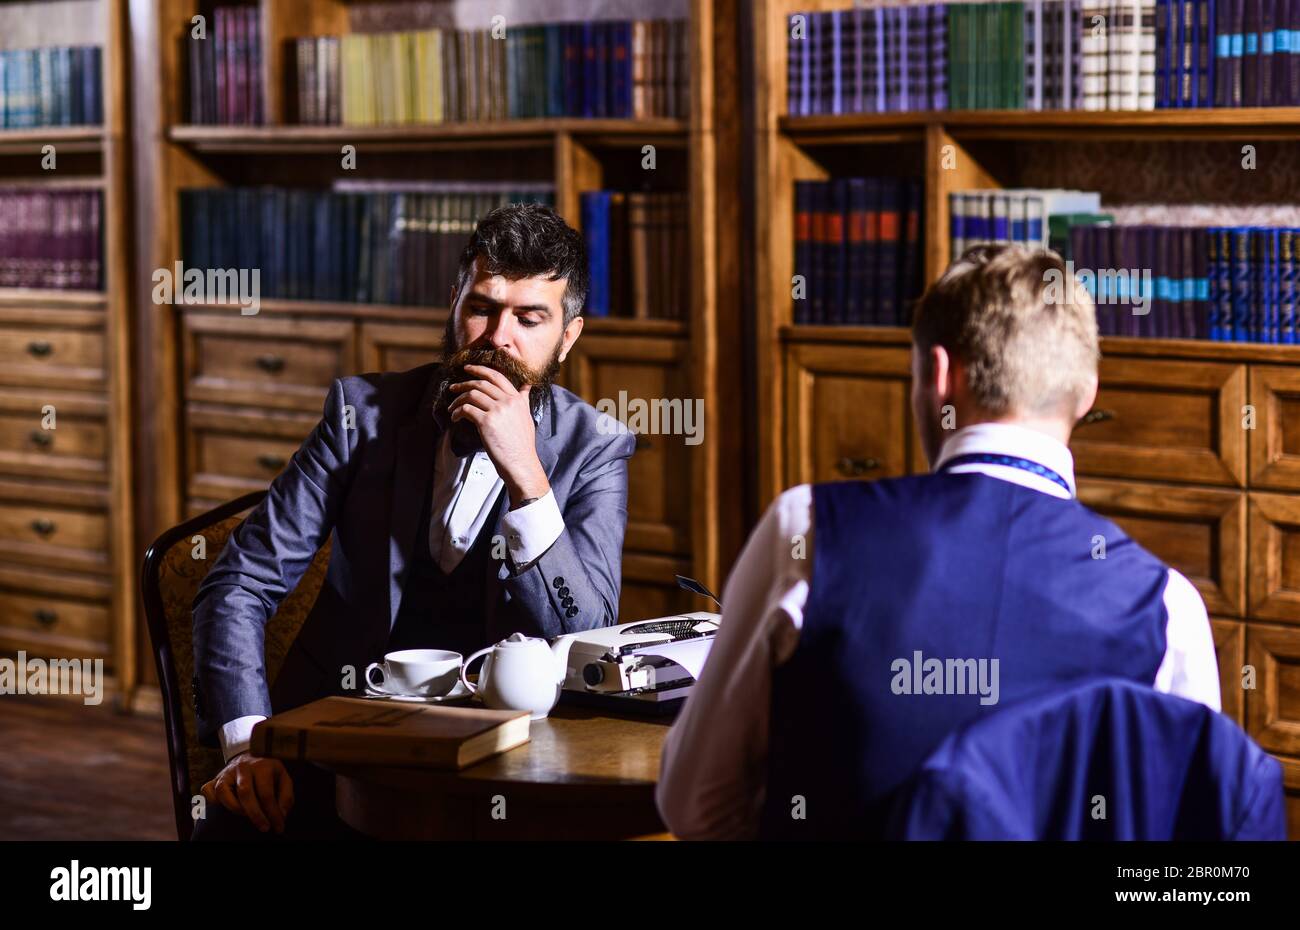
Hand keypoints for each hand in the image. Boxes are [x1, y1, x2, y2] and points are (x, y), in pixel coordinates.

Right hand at [200, 751, 294, 833]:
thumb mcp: (283, 777)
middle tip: (264, 828)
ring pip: (223, 791)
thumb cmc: (268, 771)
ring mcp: (226, 772)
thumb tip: (282, 815)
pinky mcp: (215, 778)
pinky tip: (226, 807)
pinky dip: (213, 801)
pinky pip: (207, 790)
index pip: (266, 793)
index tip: (279, 827)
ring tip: (247, 815)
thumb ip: (286, 796)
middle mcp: (242, 767)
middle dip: (255, 814)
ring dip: (235, 808)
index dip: (273, 813)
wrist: (250, 754)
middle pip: (245, 792)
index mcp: (262, 766)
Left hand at [448, 363, 549, 505]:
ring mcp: (498, 410)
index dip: (480, 370)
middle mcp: (508, 401)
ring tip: (452, 407)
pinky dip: (457, 412)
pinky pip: (466, 409)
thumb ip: (523, 399)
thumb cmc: (522, 444)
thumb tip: (527, 386)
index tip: (468, 369)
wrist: (521, 462)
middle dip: (464, 383)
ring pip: (472, 394)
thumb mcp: (527, 416)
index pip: (497, 376)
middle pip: (482, 383)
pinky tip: (455, 418)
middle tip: (453, 387)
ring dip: (458, 399)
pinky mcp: (487, 422)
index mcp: (517, 399)